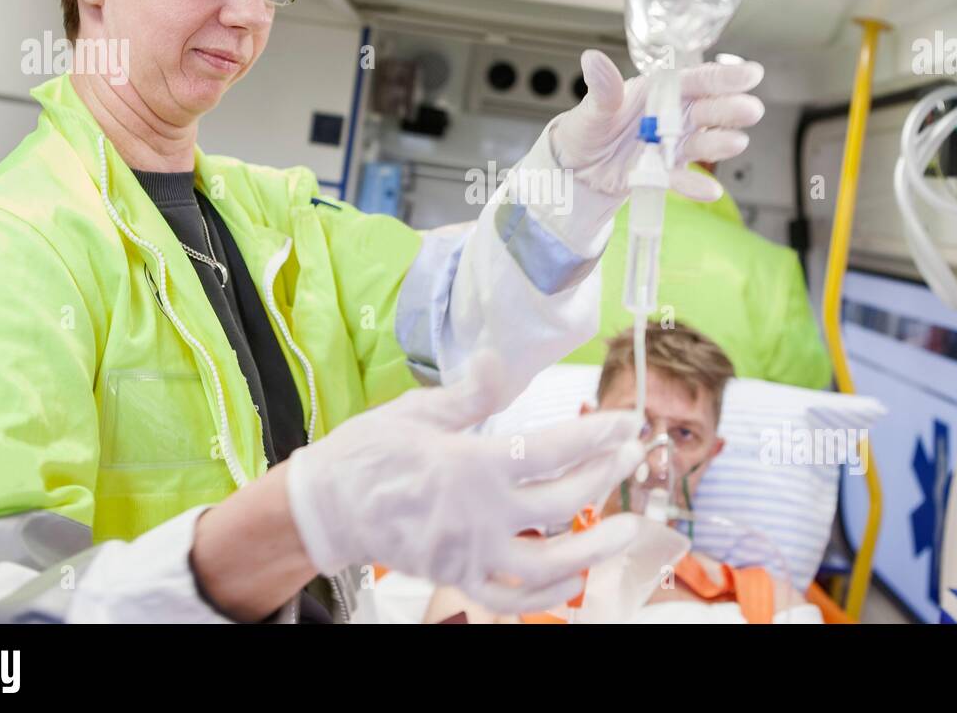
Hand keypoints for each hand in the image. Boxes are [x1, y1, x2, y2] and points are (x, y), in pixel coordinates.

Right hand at [285, 352, 644, 613]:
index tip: (628, 422)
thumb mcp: (416, 411)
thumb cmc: (367, 454)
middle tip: (632, 454)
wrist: (324, 508)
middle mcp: (480, 514)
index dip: (597, 435)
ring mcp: (471, 553)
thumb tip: (497, 358)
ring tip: (628, 526)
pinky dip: (548, 595)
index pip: (553, 449)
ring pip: (551, 562)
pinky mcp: (459, 576)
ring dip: (596, 546)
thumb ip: (469, 393)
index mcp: (472, 464)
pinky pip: (511, 598)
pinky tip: (576, 579)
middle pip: (564, 500)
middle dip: (607, 474)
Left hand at [549, 50, 765, 200]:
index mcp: (661, 91)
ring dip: (720, 144)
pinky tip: (710, 190)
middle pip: (709, 110)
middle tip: (750, 110)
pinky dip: (694, 185)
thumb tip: (592, 59)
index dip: (726, 76)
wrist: (578, 167)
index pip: (698, 80)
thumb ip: (602, 88)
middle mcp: (674, 116)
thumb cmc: (589, 129)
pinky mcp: (665, 172)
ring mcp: (673, 145)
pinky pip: (682, 178)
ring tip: (735, 143)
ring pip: (703, 143)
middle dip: (731, 109)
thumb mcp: (593, 108)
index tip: (752, 74)